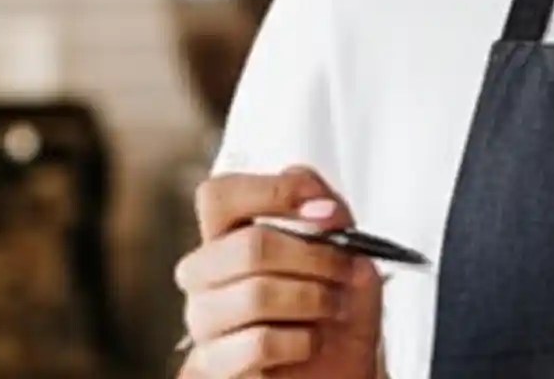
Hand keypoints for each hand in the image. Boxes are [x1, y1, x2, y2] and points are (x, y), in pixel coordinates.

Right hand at [174, 166, 382, 378]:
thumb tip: (321, 204)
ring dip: (313, 299)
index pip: (219, 195)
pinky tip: (309, 342)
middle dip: (314, 257)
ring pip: (255, 295)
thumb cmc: (337, 311)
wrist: (342, 369)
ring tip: (333, 309)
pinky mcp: (210, 367)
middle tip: (346, 270)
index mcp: (229, 237)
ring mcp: (204, 323)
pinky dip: (301, 341)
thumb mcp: (350, 253)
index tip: (327, 212)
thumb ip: (333, 215)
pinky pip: (258, 343)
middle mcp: (206, 276)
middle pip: (247, 246)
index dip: (272, 192)